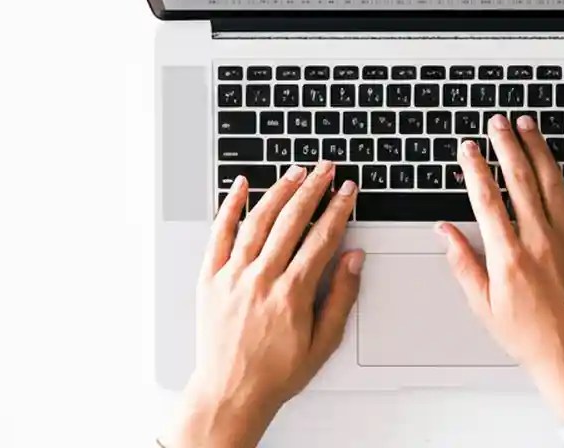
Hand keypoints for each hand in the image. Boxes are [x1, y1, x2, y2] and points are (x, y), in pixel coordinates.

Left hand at [163, 162, 362, 447]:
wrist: (230, 392)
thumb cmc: (276, 372)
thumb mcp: (323, 342)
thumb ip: (341, 296)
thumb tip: (353, 259)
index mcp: (292, 293)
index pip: (322, 238)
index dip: (338, 209)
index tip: (348, 191)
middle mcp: (261, 279)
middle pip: (292, 220)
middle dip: (313, 189)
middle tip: (326, 170)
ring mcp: (232, 276)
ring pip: (258, 220)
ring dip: (279, 191)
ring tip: (295, 172)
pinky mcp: (209, 279)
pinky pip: (219, 234)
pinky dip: (229, 207)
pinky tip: (240, 186)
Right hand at [438, 114, 563, 420]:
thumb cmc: (528, 333)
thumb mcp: (483, 303)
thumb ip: (463, 263)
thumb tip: (444, 231)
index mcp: (508, 255)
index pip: (486, 199)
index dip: (475, 168)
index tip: (468, 148)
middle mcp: (538, 238)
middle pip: (519, 178)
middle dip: (505, 145)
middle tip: (496, 123)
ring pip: (552, 179)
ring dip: (538, 147)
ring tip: (527, 124)